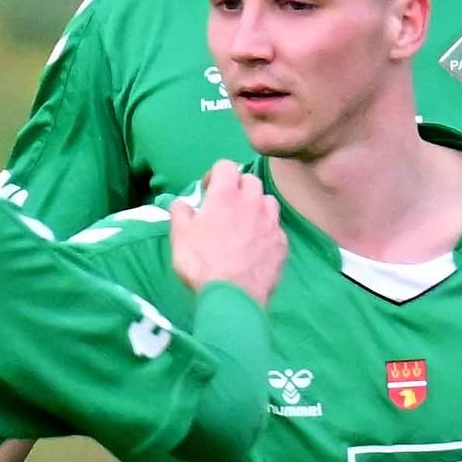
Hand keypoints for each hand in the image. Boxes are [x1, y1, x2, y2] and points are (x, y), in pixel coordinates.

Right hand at [168, 162, 286, 301]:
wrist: (232, 296)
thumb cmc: (200, 262)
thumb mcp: (179, 235)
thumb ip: (180, 212)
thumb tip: (183, 204)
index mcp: (226, 195)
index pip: (226, 165)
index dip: (216, 175)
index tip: (208, 191)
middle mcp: (252, 202)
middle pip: (251, 180)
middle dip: (238, 187)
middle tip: (227, 207)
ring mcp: (271, 223)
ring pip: (268, 201)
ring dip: (257, 206)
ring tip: (245, 223)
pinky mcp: (282, 244)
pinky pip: (277, 228)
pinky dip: (267, 231)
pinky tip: (257, 246)